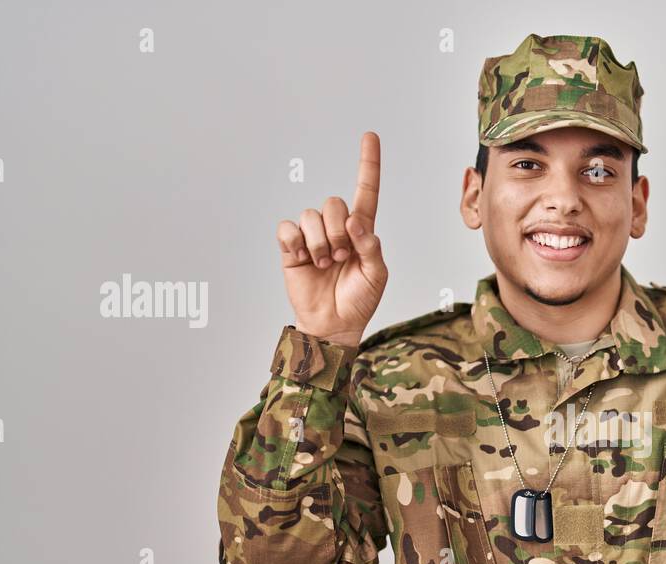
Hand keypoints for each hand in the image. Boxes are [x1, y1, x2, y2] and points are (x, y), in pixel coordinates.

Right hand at [276, 131, 387, 345]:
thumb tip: (356, 222)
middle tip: (342, 258)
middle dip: (338, 232)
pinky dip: (296, 243)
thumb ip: (371, 247)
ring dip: (320, 243)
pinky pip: (288, 228)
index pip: (366, 192)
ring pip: (311, 216)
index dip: (368, 164)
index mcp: (361, 231)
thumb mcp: (377, 276)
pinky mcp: (291, 247)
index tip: (370, 136)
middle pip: (334, 203)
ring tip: (325, 265)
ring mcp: (312, 236)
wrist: (333, 324)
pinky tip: (305, 260)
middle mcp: (336, 228)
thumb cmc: (359, 300)